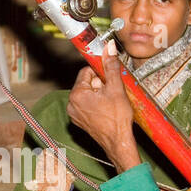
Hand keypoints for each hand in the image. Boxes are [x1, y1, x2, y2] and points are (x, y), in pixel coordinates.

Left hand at [67, 41, 140, 169]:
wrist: (118, 142)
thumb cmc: (117, 118)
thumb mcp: (116, 88)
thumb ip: (110, 66)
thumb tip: (108, 48)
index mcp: (77, 94)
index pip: (86, 72)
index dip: (100, 73)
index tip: (109, 78)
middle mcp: (71, 104)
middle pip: (86, 83)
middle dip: (100, 85)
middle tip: (112, 93)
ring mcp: (74, 114)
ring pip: (87, 94)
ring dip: (99, 94)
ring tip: (110, 103)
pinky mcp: (79, 121)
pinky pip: (86, 106)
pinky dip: (96, 105)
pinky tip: (107, 110)